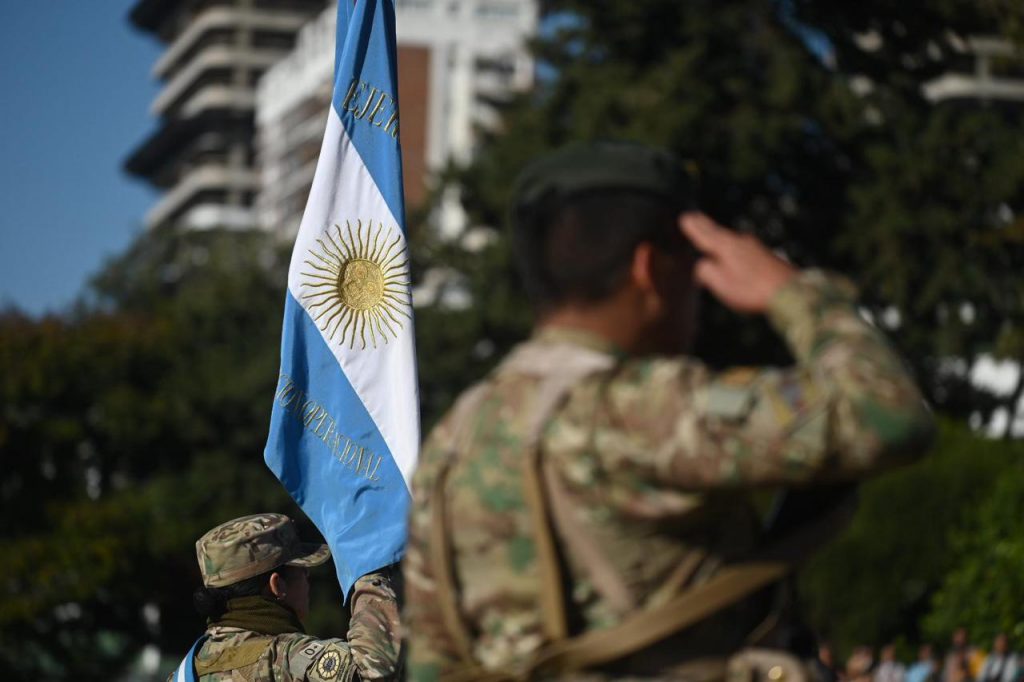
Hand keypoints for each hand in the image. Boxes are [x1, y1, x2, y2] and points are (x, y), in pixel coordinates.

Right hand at [680, 212, 795, 313]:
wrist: (790, 291)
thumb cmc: (751, 289)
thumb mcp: (721, 284)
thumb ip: (706, 271)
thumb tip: (702, 264)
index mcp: (725, 246)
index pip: (704, 233)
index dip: (693, 227)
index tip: (684, 218)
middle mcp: (739, 241)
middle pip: (717, 231)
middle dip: (704, 226)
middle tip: (693, 217)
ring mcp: (754, 246)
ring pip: (730, 238)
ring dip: (718, 236)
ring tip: (709, 233)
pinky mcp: (765, 255)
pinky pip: (741, 246)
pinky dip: (731, 246)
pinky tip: (733, 252)